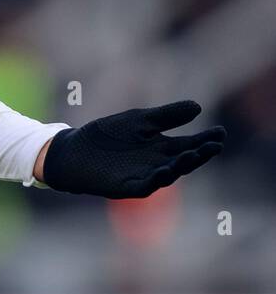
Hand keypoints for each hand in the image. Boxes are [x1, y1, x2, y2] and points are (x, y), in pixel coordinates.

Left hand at [41, 100, 225, 198]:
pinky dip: (156, 179)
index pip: (189, 144)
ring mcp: (143, 176)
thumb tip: (197, 106)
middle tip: (214, 144)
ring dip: (181, 165)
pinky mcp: (125, 187)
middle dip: (200, 153)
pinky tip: (165, 170)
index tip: (221, 132)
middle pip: (183, 160)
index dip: (205, 139)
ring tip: (193, 154)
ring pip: (168, 174)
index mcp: (161, 148)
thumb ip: (165, 116)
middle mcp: (157, 164)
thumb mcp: (138, 121)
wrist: (72, 150)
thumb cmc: (104, 136)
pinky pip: (145, 185)